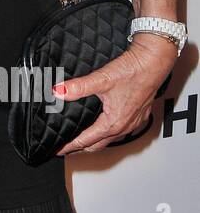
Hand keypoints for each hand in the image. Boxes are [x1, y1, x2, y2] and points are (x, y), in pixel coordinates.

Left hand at [53, 35, 174, 155]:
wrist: (154, 63)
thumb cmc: (133, 71)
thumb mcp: (101, 79)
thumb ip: (78, 87)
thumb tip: (58, 91)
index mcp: (113, 123)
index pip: (86, 141)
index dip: (70, 146)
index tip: (58, 150)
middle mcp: (124, 127)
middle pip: (97, 145)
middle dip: (80, 149)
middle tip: (65, 149)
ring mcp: (133, 122)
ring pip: (109, 139)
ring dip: (94, 142)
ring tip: (81, 141)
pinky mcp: (138, 115)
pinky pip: (120, 131)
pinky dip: (107, 133)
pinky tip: (103, 126)